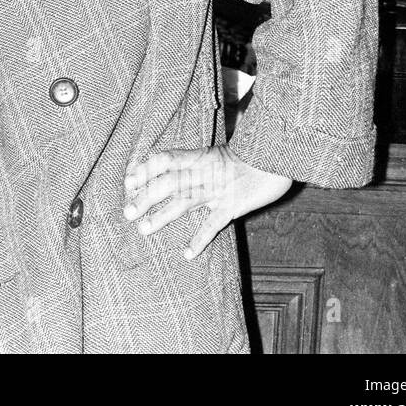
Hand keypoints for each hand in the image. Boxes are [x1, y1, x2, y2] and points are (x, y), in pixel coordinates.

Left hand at [122, 146, 291, 258]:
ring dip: (163, 216)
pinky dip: (200, 239)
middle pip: (169, 183)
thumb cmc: (249, 154)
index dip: (145, 169)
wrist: (277, 155)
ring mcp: (218, 189)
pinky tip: (188, 253)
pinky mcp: (233, 205)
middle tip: (127, 212)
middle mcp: (203, 172)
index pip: (165, 159)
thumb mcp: (218, 152)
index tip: (128, 181)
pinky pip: (213, 224)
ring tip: (145, 229)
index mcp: (198, 156)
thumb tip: (174, 166)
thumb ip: (197, 160)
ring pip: (184, 201)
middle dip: (146, 197)